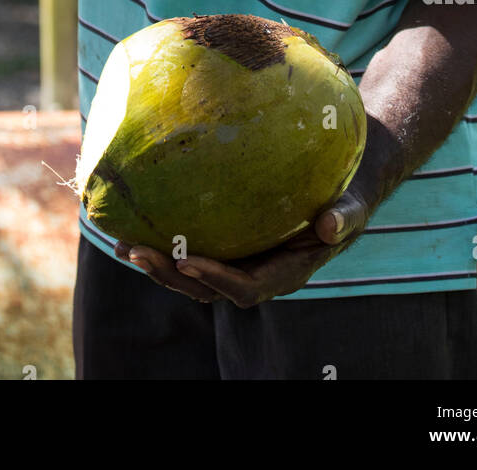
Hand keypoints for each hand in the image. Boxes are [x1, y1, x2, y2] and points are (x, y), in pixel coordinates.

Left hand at [114, 183, 371, 306]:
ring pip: (194, 276)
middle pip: (209, 288)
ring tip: (124, 245)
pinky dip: (166, 244)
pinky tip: (135, 226)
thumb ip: (344, 216)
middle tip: (138, 251)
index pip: (246, 287)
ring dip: (159, 264)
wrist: (342, 189)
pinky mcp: (231, 245)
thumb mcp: (352, 205)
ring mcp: (242, 261)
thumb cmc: (347, 196)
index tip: (187, 261)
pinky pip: (195, 251)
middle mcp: (259, 274)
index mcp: (287, 273)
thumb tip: (330, 225)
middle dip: (172, 275)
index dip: (216, 279)